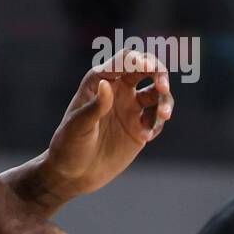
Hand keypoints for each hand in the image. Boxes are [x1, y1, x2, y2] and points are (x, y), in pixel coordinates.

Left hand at [39, 51, 173, 200]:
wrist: (74, 173)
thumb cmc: (68, 146)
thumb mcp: (78, 125)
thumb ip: (96, 105)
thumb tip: (106, 84)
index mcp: (100, 82)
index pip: (124, 61)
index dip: (137, 60)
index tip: (146, 67)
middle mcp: (118, 91)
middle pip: (147, 70)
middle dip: (159, 74)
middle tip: (163, 88)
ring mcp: (131, 109)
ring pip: (158, 94)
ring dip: (165, 101)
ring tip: (165, 116)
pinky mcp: (140, 127)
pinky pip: (158, 118)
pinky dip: (158, 123)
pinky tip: (146, 137)